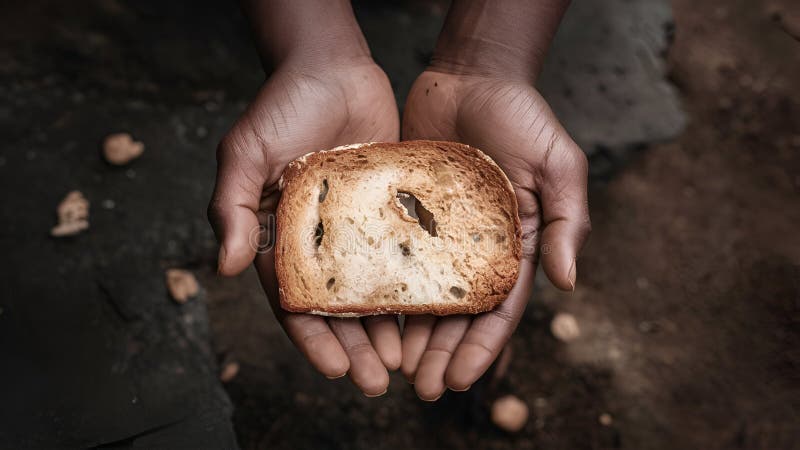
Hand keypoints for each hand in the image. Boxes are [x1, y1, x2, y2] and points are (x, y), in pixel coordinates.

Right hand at [208, 57, 401, 395]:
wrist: (332, 66)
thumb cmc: (281, 106)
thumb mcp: (245, 153)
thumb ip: (230, 208)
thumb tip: (222, 269)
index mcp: (280, 238)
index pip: (293, 300)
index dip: (313, 337)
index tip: (336, 368)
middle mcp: (320, 241)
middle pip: (338, 306)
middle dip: (356, 346)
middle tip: (377, 380)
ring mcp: (358, 228)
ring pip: (375, 288)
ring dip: (387, 327)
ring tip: (405, 361)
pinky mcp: (391, 210)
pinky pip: (406, 253)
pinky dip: (415, 284)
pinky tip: (432, 312)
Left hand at [400, 69, 590, 399]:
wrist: (474, 74)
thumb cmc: (524, 117)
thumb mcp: (559, 166)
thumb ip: (568, 223)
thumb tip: (567, 285)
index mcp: (517, 246)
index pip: (501, 309)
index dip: (483, 347)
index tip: (461, 379)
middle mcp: (476, 248)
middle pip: (459, 313)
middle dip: (443, 353)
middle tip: (421, 387)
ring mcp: (439, 234)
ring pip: (424, 294)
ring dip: (412, 334)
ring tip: (394, 367)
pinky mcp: (407, 213)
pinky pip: (393, 257)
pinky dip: (385, 289)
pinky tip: (370, 317)